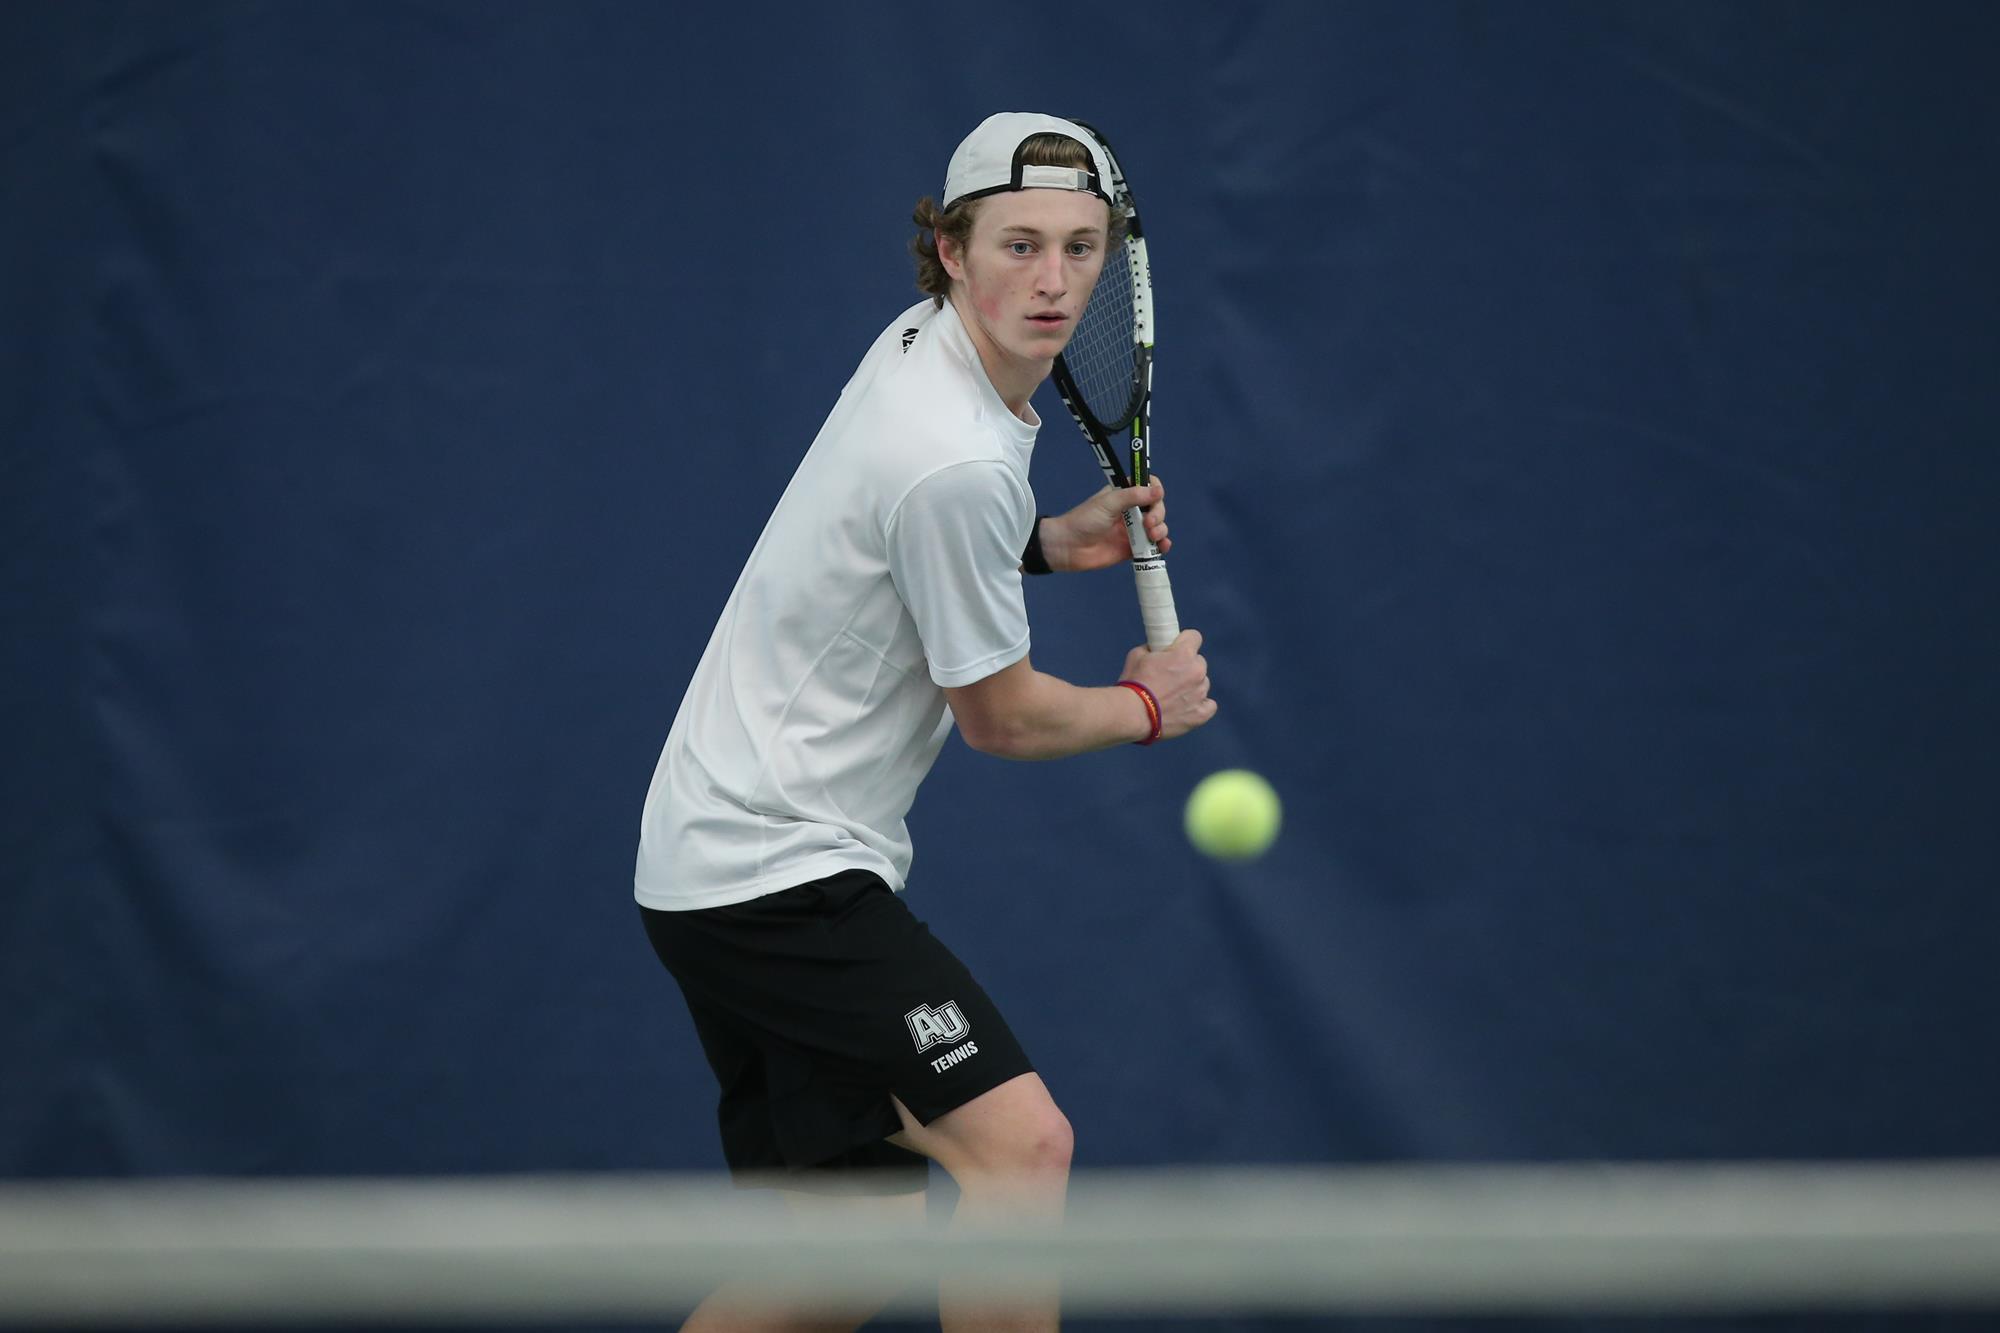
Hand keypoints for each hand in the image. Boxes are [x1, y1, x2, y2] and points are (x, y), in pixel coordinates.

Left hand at [1040, 477, 1168, 572]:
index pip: (1147, 486)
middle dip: (1158, 514)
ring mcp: (1133, 530)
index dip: (1155, 489)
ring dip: (1161, 529)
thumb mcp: (1108, 503)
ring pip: (1158, 526)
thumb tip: (1158, 490)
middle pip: (1156, 507)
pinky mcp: (1133, 549)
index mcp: (1124, 495)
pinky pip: (1153, 546)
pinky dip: (1162, 545)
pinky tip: (1162, 546)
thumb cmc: (1084, 520)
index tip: (1154, 497)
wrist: (1068, 548)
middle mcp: (1131, 511)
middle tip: (1148, 523)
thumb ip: (1133, 496)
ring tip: (1151, 536)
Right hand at [1120, 628, 1215, 740]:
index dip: (1184, 642)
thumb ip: (1152, 649)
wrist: (1133, 714)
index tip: (1175, 648)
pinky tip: (1188, 707)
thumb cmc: (1134, 682)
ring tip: (1173, 696)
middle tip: (1169, 676)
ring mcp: (1200, 693)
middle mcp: (1197, 671)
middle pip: (1198, 662)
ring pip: (1202, 683)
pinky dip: (1200, 705)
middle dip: (1186, 666)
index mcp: (1184, 654)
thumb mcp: (1137, 655)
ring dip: (1191, 686)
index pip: (1194, 637)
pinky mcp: (1201, 713)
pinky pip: (1209, 705)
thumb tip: (1158, 650)